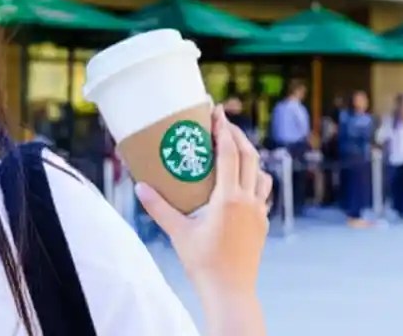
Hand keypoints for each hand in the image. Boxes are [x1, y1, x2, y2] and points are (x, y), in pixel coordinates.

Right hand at [136, 106, 271, 301]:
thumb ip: (159, 208)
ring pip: (261, 173)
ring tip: (235, 149)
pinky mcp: (262, 223)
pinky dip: (255, 179)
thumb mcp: (178, 233)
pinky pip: (263, 193)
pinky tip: (243, 182)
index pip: (230, 153)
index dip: (224, 129)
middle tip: (224, 122)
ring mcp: (259, 212)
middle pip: (250, 156)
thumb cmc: (203, 263)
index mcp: (229, 198)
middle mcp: (248, 201)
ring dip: (250, 156)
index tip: (217, 111)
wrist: (230, 292)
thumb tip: (140, 186)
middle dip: (238, 135)